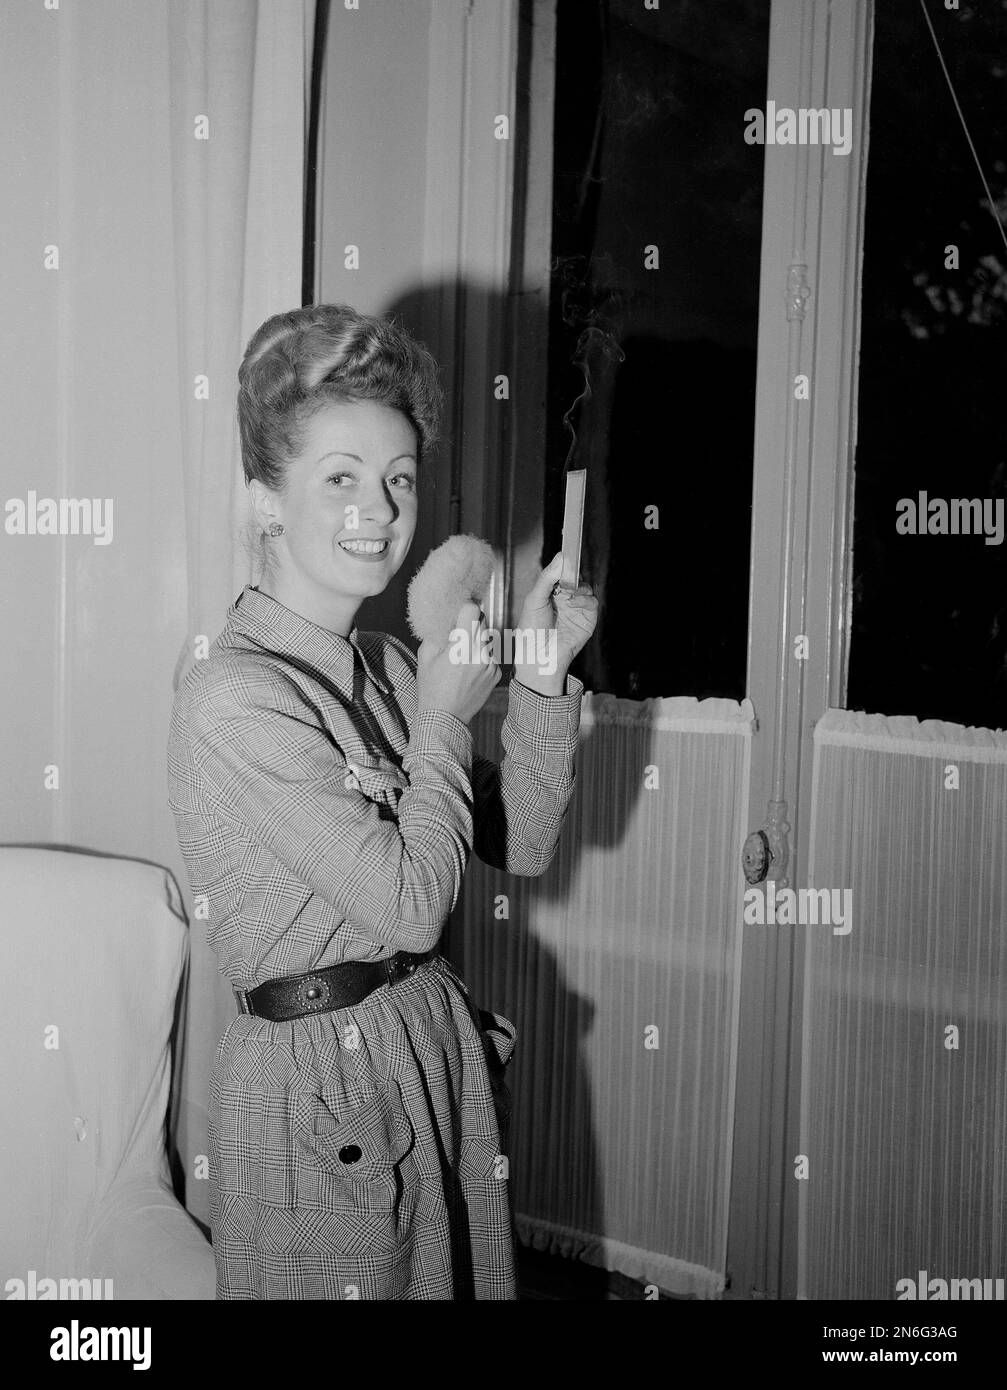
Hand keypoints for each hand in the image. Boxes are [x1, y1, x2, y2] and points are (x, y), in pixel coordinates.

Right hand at [415, 600, 501, 724]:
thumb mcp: (426, 655)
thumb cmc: (431, 687)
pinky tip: (468, 670)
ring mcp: (492, 664)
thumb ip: (439, 631)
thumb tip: (449, 616)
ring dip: (476, 641)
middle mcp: (482, 653)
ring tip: (462, 657)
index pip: (473, 610)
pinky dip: (481, 657)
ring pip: (487, 638)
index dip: (464, 608)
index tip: (458, 613)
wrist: (445, 719)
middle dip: (470, 624)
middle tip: (457, 636)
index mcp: (462, 646)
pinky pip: (490, 655)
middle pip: (482, 621)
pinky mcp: (497, 674)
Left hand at [513, 552, 598, 695]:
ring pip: (585, 587)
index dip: (563, 562)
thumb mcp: (534, 599)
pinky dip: (583, 599)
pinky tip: (571, 603)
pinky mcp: (587, 618)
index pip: (560, 571)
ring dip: (577, 587)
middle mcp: (564, 598)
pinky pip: (592, 602)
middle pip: (575, 577)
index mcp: (550, 592)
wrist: (539, 657)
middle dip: (572, 572)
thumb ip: (547, 578)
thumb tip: (561, 558)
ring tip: (565, 594)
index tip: (566, 552)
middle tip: (566, 571)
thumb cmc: (531, 632)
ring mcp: (576, 608)